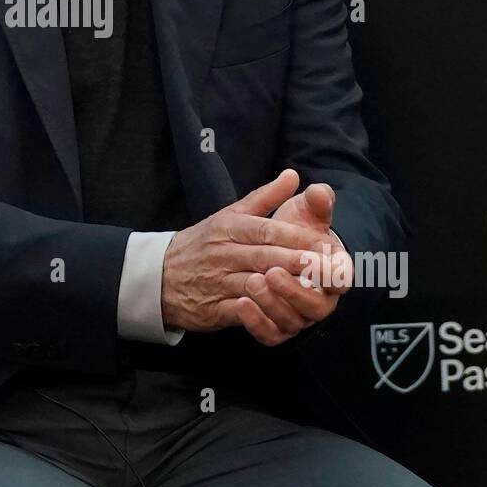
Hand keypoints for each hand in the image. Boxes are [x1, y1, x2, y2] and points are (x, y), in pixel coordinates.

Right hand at [161, 169, 347, 346]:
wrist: (157, 275)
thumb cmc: (202, 243)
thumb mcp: (229, 214)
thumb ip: (264, 198)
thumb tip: (293, 175)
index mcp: (229, 227)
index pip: (267, 229)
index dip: (298, 237)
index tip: (326, 242)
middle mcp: (222, 251)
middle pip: (265, 255)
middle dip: (298, 261)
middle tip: (328, 266)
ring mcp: (217, 280)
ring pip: (254, 282)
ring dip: (283, 288)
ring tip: (313, 289)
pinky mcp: (212, 307)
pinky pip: (238, 310)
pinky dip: (258, 311)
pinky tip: (279, 311)